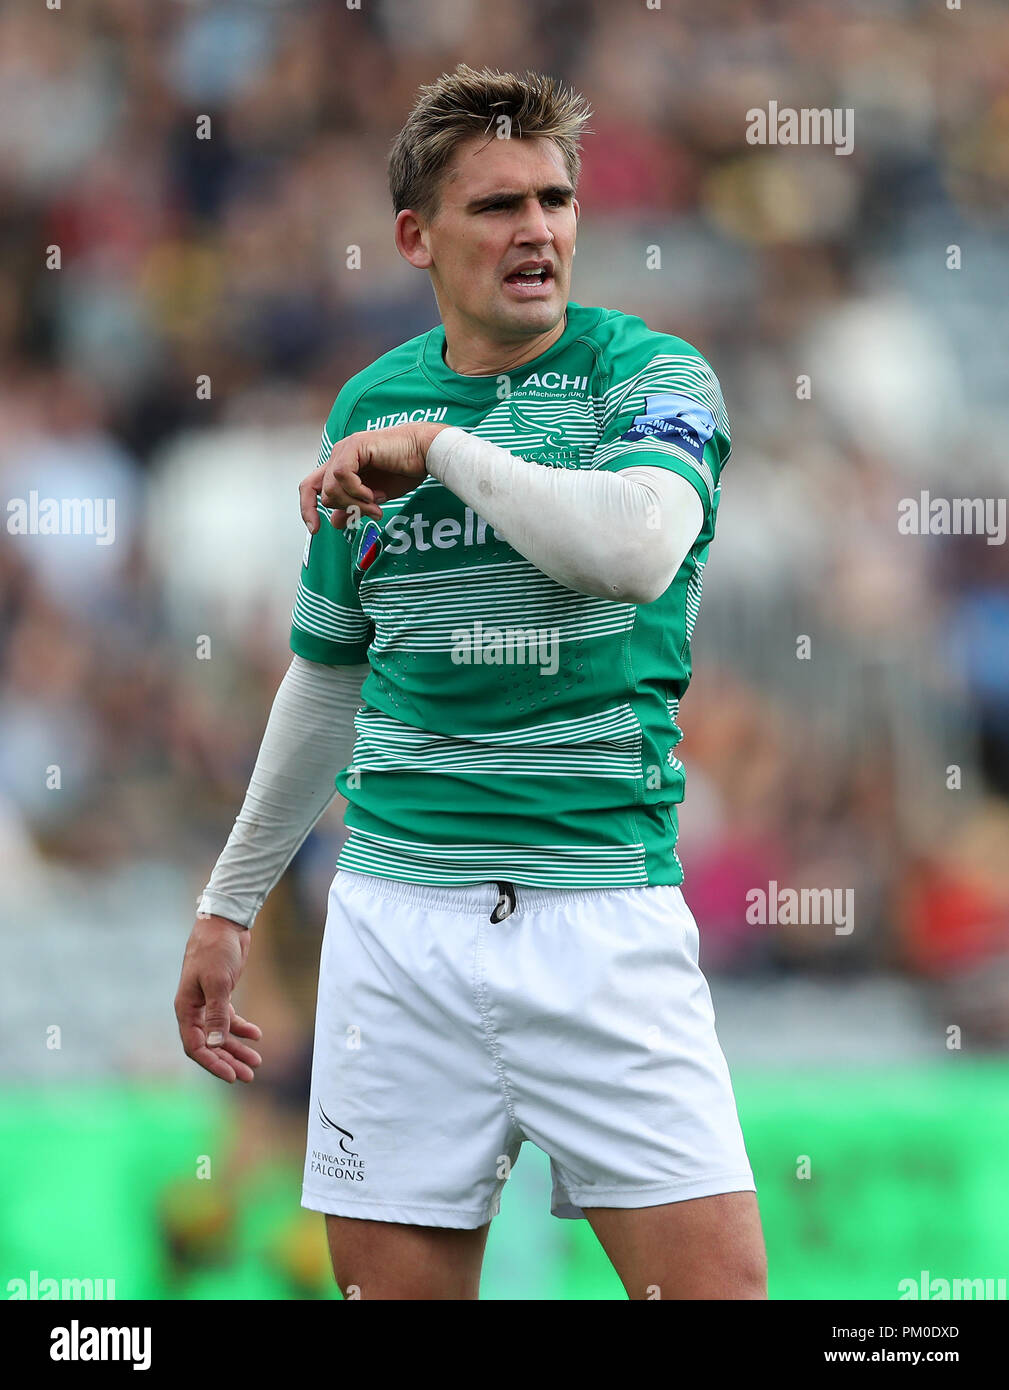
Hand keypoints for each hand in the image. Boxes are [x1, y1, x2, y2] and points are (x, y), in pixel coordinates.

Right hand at [175, 915, 262, 1083]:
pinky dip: (243, 1029)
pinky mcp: (222, 995)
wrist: (225, 924)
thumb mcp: (217, 983)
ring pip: (221, 1034)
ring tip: (256, 1062)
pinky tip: (257, 1036)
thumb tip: (215, 1044)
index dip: (212, 1063)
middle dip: (228, 1061)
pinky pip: (230, 1020)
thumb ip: (217, 1014)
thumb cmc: (216, 950)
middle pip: (210, 1045)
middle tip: (249, 1075)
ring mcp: (208, 1003)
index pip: (196, 1046)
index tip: (231, 1076)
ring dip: (237, 1049)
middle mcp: (194, 1010)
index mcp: (186, 1009)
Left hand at [300, 423, 447, 532]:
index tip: (316, 530)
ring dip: (355, 503)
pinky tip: (374, 493)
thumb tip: (334, 522)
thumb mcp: (374, 498)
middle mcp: (339, 456)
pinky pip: (342, 475)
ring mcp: (345, 449)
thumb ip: (354, 507)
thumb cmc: (404, 470)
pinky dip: (357, 490)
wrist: (425, 453)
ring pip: (331, 488)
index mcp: (341, 466)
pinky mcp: (354, 446)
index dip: (308, 509)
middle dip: (346, 509)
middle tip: (372, 512)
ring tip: (377, 503)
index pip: (311, 487)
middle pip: (322, 493)